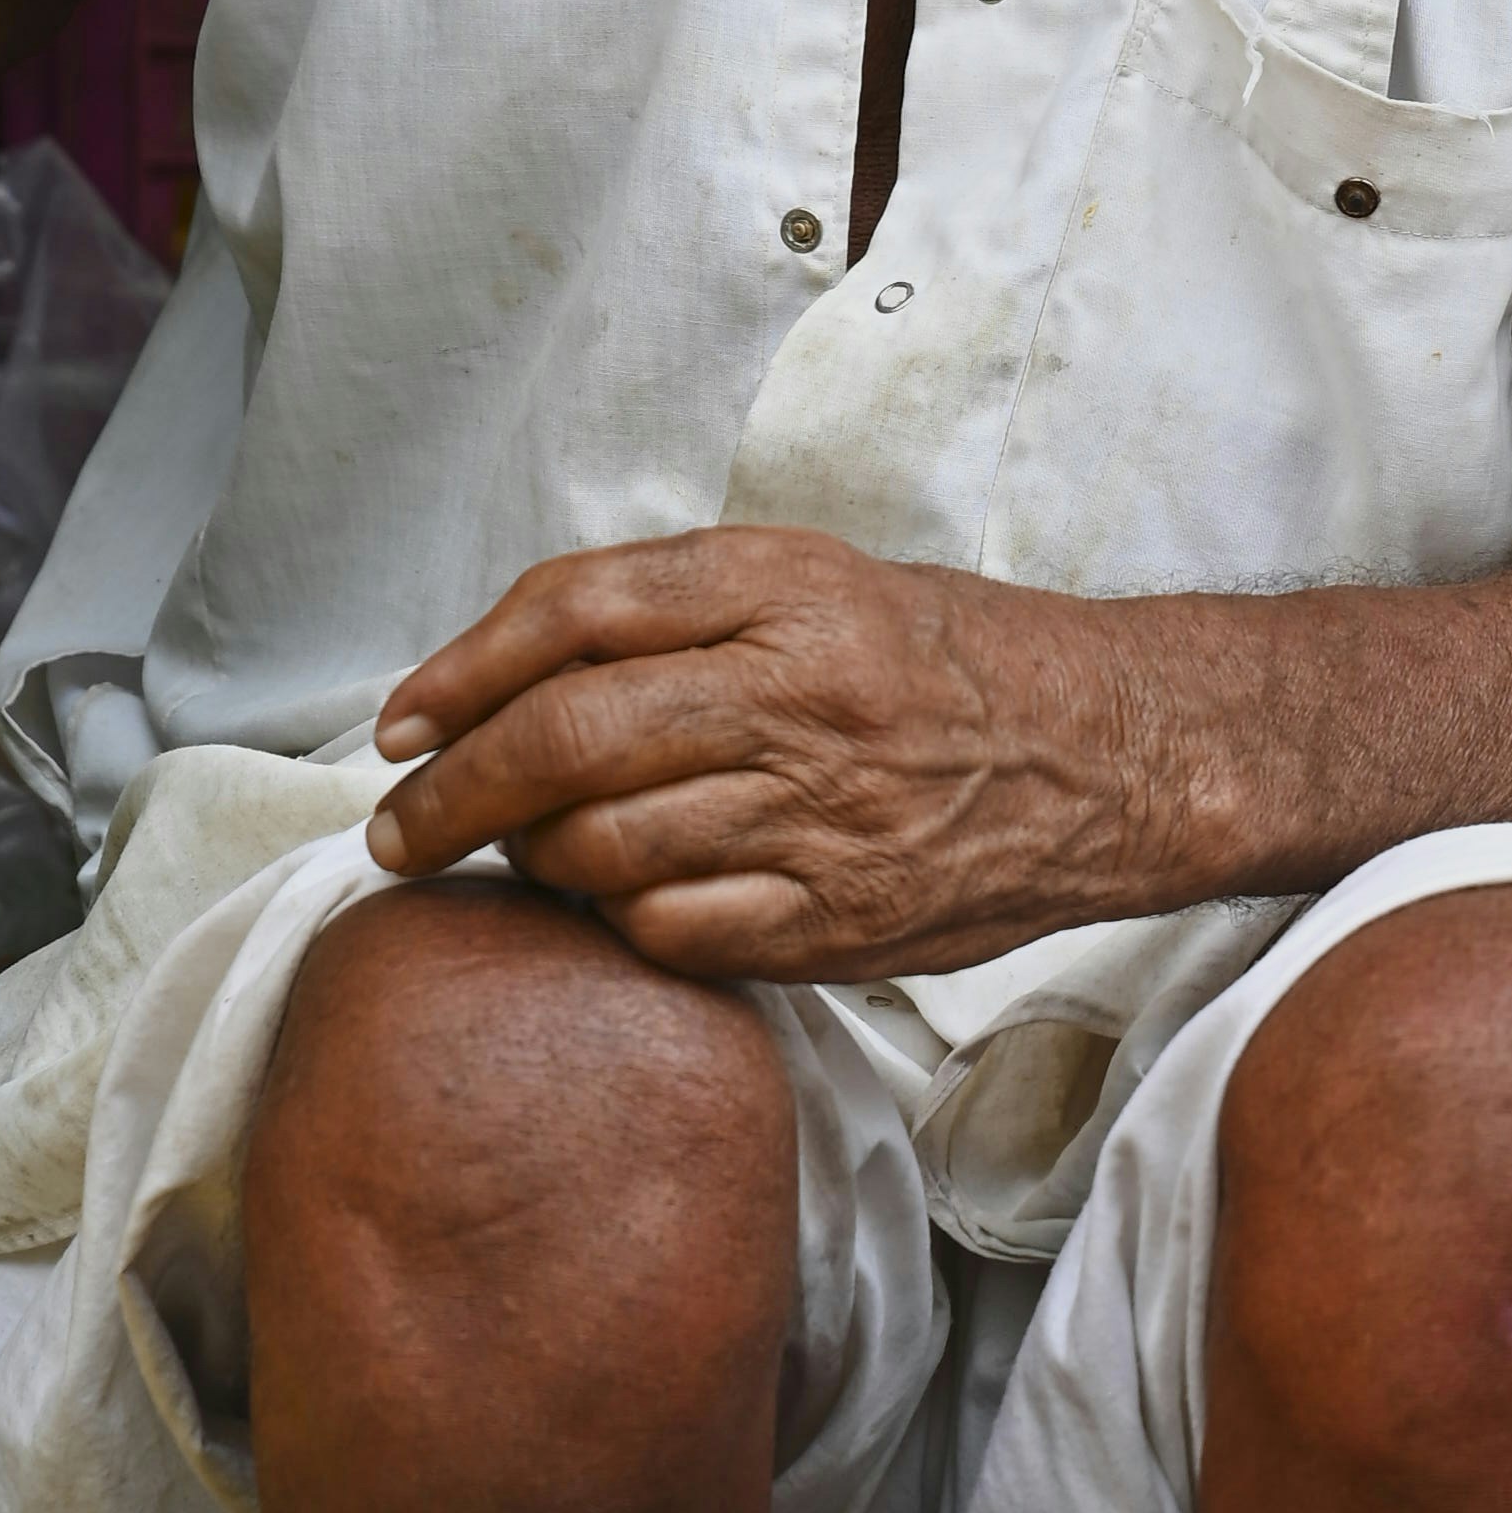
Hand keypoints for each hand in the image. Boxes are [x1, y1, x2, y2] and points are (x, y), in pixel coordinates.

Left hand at [362, 528, 1190, 981]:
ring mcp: (821, 813)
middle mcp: (797, 692)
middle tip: (401, 826)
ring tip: (526, 856)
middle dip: (450, 793)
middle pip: (564, 739)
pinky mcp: (840, 918)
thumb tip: (500, 674)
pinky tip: (622, 902)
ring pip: (601, 846)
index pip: (573, 611)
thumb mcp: (818, 579)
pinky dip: (618, 923)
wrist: (1110, 752)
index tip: (403, 721)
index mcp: (784, 586)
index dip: (460, 668)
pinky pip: (670, 933)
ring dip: (530, 861)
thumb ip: (673, 609)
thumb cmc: (946, 662)